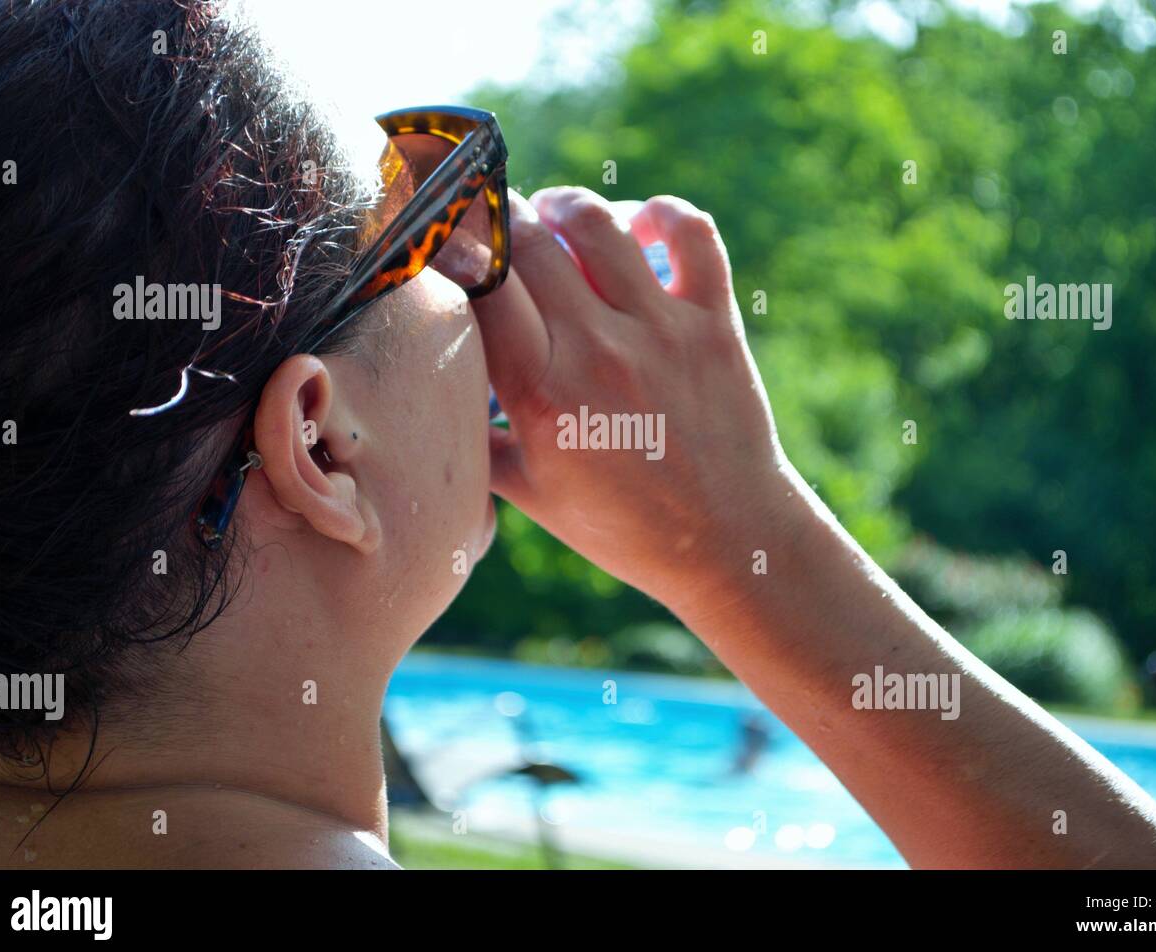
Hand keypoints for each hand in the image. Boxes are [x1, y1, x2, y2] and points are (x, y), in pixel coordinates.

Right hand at [474, 187, 794, 610]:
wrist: (728, 543)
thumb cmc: (622, 526)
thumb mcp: (531, 494)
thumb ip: (477, 439)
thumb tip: (428, 392)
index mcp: (542, 394)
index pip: (478, 285)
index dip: (449, 248)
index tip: (440, 241)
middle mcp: (598, 351)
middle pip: (527, 239)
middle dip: (497, 214)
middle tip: (490, 221)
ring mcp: (662, 332)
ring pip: (598, 221)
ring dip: (564, 205)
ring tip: (552, 214)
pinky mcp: (714, 323)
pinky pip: (690, 233)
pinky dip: (659, 212)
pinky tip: (636, 227)